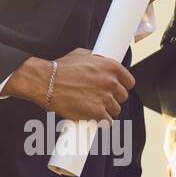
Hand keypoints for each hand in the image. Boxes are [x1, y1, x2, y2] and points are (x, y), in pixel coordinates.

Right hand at [10, 49, 134, 121]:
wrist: (46, 82)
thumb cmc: (60, 68)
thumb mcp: (81, 54)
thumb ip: (97, 58)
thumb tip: (102, 60)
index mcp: (111, 67)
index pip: (129, 82)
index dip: (122, 86)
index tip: (116, 89)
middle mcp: (111, 82)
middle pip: (123, 97)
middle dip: (112, 98)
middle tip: (98, 97)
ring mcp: (105, 98)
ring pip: (116, 110)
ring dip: (105, 110)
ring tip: (91, 105)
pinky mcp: (98, 113)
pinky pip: (108, 122)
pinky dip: (100, 121)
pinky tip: (91, 116)